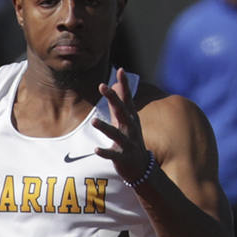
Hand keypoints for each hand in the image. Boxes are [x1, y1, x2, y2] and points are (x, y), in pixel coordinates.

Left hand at [91, 68, 151, 184]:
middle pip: (122, 111)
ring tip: (94, 121)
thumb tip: (113, 85)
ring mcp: (127, 143)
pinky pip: (113, 154)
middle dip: (113, 98)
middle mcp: (130, 128)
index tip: (120, 70)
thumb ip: (118, 104)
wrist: (142, 167)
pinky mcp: (122, 157)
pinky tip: (96, 149)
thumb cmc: (131, 140)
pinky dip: (105, 152)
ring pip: (115, 134)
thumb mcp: (125, 120)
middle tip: (102, 86)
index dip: (124, 84)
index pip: (127, 98)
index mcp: (130, 118)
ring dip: (105, 127)